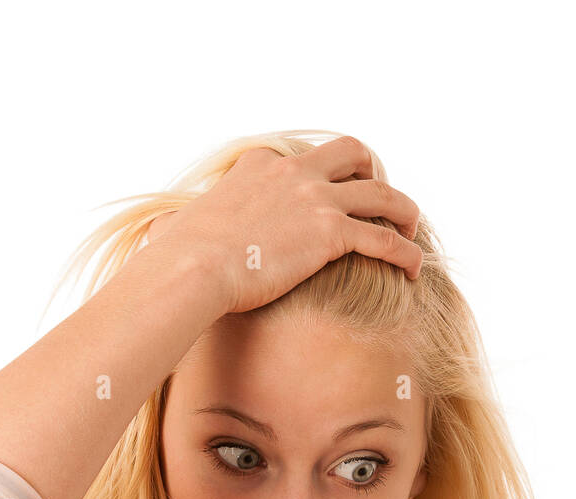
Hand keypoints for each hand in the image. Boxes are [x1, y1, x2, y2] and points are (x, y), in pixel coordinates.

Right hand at [145, 134, 421, 314]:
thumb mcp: (178, 227)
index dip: (327, 175)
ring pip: (382, 194)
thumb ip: (181, 225)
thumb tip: (161, 236)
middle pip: (352, 153)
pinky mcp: (331, 233)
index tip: (335, 195)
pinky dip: (407, 251)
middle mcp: (293, 172)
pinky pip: (386, 238)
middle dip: (374, 174)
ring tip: (412, 232)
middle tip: (380, 203)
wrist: (191, 268)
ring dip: (404, 211)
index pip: (304, 158)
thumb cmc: (178, 259)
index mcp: (260, 166)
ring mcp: (315, 199)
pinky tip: (415, 269)